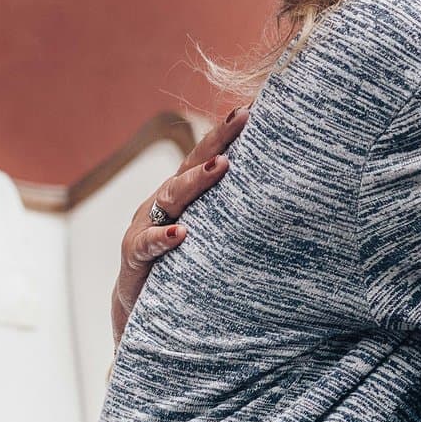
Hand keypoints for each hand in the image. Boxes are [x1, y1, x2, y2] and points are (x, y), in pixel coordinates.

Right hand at [110, 107, 247, 342]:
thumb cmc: (186, 270)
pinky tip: (180, 234)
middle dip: (216, 142)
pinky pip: (145, 246)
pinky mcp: (133, 259)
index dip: (227, 133)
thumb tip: (288, 202)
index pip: (205, 156)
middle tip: (242, 119)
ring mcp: (143, 227)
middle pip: (189, 166)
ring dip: (194, 182)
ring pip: (169, 199)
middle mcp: (162, 204)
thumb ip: (236, 219)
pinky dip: (162, 239)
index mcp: (183, 196)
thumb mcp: (212, 239)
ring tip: (218, 166)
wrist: (142, 314)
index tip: (253, 108)